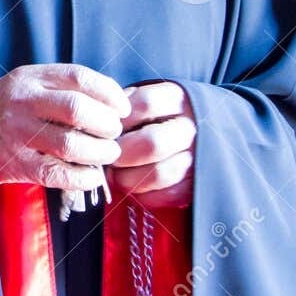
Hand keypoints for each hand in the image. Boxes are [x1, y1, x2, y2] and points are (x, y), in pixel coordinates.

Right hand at [0, 63, 130, 190]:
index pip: (79, 77)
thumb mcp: (38, 85)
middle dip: (107, 124)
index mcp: (30, 78)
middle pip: (77, 109)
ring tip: (107, 153)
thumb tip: (118, 104)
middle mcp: (21, 102)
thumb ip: (71, 88)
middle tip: (114, 133)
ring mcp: (16, 133)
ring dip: (100, 152)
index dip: (109, 93)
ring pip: (70, 144)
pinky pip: (58, 174)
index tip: (123, 108)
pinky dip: (84, 177)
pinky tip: (92, 174)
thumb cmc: (22, 108)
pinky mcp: (16, 163)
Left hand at [109, 80, 195, 208]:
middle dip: (122, 154)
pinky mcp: (196, 184)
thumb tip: (98, 129)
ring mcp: (197, 157)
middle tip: (110, 156)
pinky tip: (135, 187)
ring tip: (117, 175)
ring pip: (159, 173)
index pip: (146, 103)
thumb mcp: (144, 99)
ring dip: (129, 178)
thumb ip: (124, 108)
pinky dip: (145, 195)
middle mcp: (191, 127)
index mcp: (176, 99)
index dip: (120, 118)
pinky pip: (167, 195)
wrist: (196, 133)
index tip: (106, 128)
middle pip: (152, 143)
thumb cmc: (156, 116)